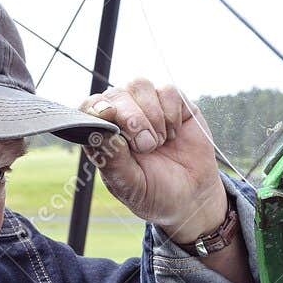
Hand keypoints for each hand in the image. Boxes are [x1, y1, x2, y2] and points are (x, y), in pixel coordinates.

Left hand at [79, 78, 227, 242]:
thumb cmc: (155, 193)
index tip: (108, 116)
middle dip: (132, 118)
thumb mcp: (130, 185)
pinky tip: (173, 134)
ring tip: (159, 142)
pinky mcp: (174, 104)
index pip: (90, 108)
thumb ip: (113, 160)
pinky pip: (168, 90)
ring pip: (140, 85)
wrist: (192, 198)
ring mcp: (148, 106)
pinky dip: (172, 114)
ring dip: (152, 115)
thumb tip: (99, 132)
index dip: (96, 107)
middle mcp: (123, 115)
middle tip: (146, 146)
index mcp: (105, 134)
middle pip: (116, 93)